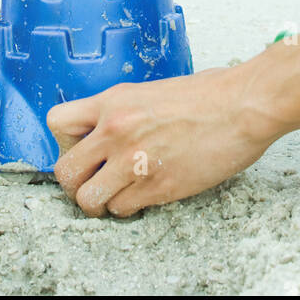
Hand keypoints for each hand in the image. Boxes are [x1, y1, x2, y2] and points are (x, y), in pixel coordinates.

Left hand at [45, 65, 274, 215]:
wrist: (242, 106)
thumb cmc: (208, 94)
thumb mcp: (152, 90)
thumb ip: (123, 110)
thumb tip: (105, 129)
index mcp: (114, 101)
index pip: (57, 122)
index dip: (65, 141)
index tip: (82, 148)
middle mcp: (116, 130)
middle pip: (64, 171)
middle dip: (77, 182)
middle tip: (95, 180)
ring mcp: (135, 161)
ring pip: (88, 199)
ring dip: (100, 201)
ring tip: (118, 192)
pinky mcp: (157, 186)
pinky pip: (122, 209)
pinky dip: (128, 207)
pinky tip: (144, 194)